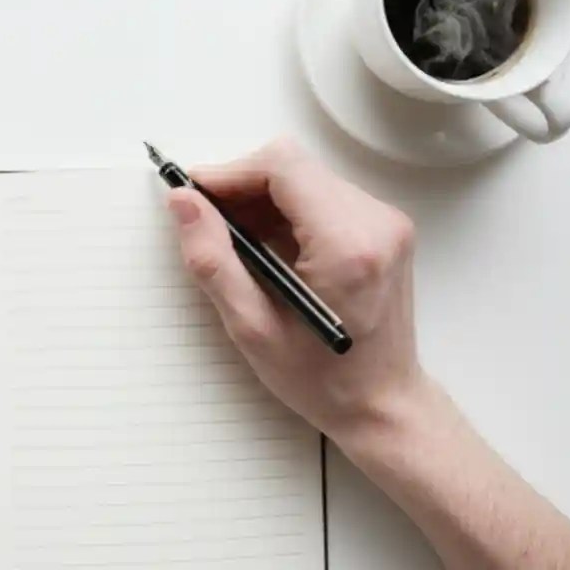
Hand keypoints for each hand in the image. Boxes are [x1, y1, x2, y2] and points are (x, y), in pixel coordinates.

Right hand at [165, 139, 423, 439]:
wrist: (383, 404)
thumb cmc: (322, 380)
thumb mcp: (251, 328)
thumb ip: (213, 260)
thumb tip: (184, 203)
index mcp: (347, 245)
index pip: (282, 167)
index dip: (230, 173)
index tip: (194, 195)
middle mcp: (376, 223)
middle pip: (293, 166)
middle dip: (242, 186)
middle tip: (207, 221)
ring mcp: (385, 223)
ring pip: (306, 177)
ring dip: (262, 197)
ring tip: (235, 240)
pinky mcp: (383, 228)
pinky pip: (323, 194)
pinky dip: (286, 209)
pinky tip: (267, 245)